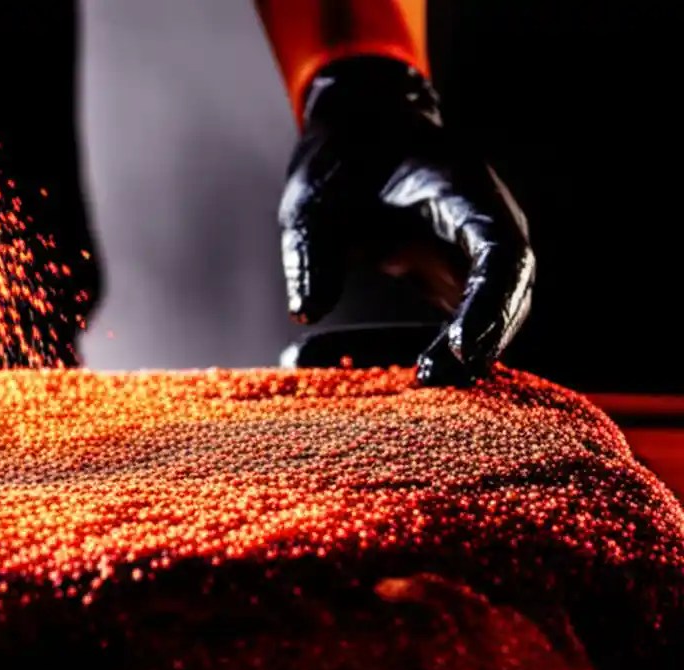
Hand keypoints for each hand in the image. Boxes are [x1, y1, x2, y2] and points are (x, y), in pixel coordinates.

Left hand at [278, 56, 534, 385]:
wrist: (362, 138)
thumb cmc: (342, 164)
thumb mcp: (312, 203)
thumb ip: (310, 253)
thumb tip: (305, 314)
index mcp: (465, 195)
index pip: (502, 257)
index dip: (489, 306)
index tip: (462, 350)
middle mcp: (486, 232)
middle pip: (508, 298)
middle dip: (477, 345)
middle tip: (430, 382)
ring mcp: (475, 262)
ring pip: (486, 322)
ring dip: (455, 357)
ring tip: (404, 386)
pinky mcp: (455, 286)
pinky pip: (451, 329)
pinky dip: (421, 354)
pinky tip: (378, 375)